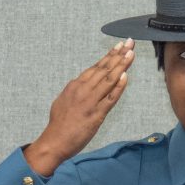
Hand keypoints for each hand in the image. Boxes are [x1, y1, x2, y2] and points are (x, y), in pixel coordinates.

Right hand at [24, 39, 134, 175]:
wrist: (54, 141)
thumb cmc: (59, 124)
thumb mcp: (64, 100)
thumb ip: (75, 90)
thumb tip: (81, 83)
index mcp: (75, 85)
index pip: (96, 67)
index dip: (109, 56)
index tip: (119, 46)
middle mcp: (83, 90)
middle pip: (104, 69)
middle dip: (118, 55)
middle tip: (129, 42)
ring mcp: (90, 101)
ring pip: (108, 79)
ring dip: (121, 65)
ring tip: (131, 53)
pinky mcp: (96, 114)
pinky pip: (110, 98)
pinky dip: (118, 87)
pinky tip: (125, 76)